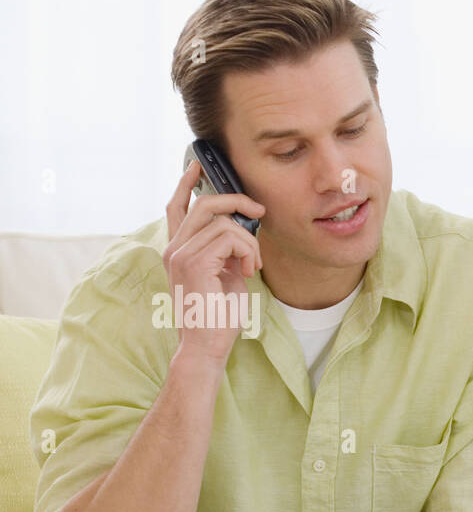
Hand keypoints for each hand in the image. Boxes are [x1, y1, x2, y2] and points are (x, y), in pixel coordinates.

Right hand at [162, 160, 265, 363]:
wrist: (206, 347)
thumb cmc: (217, 317)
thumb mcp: (225, 274)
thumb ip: (226, 249)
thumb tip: (243, 228)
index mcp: (178, 250)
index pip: (176, 207)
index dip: (187, 183)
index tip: (198, 165)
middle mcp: (174, 248)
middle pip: (204, 203)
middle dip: (237, 200)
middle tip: (260, 211)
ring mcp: (180, 254)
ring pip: (224, 221)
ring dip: (250, 242)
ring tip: (252, 266)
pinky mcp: (194, 262)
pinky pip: (231, 237)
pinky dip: (249, 251)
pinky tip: (248, 271)